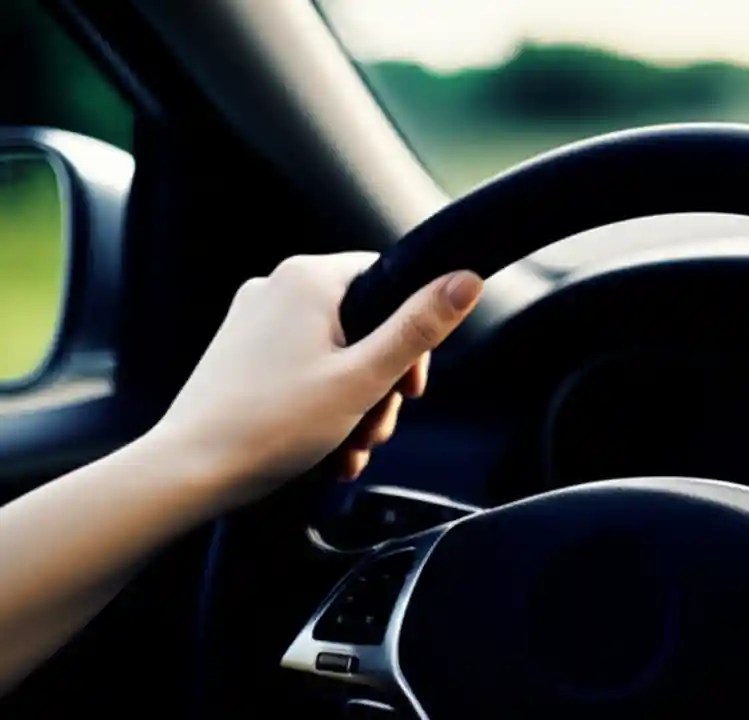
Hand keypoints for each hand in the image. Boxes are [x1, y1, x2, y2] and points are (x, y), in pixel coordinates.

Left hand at [149, 252, 482, 508]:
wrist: (189, 471)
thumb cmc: (271, 425)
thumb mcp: (364, 379)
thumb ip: (419, 328)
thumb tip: (467, 279)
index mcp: (308, 279)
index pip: (389, 283)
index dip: (412, 338)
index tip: (409, 388)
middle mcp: (276, 288)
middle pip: (364, 324)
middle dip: (380, 384)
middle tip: (375, 427)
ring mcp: (253, 320)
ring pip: (335, 352)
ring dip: (354, 403)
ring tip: (347, 448)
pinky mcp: (240, 352)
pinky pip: (301, 368)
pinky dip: (321, 405)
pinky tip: (325, 448)